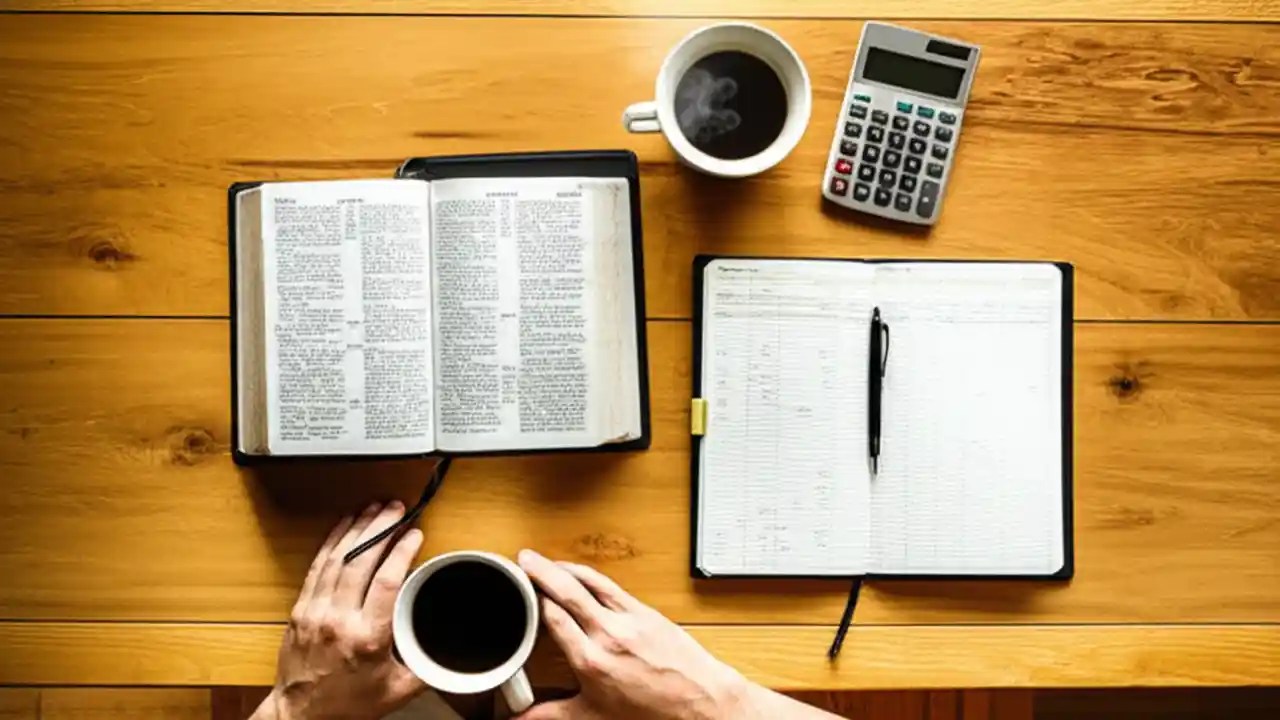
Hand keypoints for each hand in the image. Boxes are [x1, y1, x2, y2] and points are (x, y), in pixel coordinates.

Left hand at [252, 502, 425, 719]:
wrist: (302, 714)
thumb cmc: (349, 704)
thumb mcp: (398, 689)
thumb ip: (429, 664)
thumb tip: (456, 647)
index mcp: (367, 637)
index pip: (386, 581)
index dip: (402, 551)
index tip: (415, 534)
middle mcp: (338, 619)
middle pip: (360, 560)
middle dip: (381, 528)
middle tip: (397, 509)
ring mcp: (316, 611)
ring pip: (337, 558)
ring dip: (357, 528)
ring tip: (375, 508)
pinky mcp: (301, 608)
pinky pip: (317, 565)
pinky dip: (332, 541)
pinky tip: (345, 525)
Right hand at [512, 550, 753, 719]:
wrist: (698, 701)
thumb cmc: (650, 712)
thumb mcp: (593, 716)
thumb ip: (550, 714)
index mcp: (590, 660)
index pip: (552, 618)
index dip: (532, 599)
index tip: (515, 589)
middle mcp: (607, 634)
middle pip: (566, 591)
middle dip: (541, 571)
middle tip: (521, 559)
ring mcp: (627, 618)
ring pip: (589, 582)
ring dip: (564, 567)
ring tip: (544, 560)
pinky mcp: (644, 611)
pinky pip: (611, 585)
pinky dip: (590, 575)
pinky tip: (578, 571)